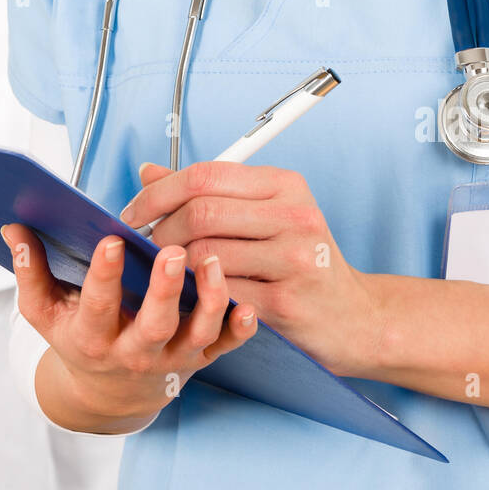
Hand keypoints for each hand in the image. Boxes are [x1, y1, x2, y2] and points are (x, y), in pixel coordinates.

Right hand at [1, 222, 256, 431]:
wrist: (111, 392)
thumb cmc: (81, 339)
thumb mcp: (46, 311)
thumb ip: (29, 271)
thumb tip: (13, 228)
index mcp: (94, 337)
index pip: (98, 306)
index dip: (104, 275)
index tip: (111, 240)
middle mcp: (135, 350)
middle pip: (153, 324)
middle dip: (163, 289)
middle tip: (170, 251)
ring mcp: (172, 355)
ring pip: (196, 332)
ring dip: (209, 299)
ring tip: (211, 262)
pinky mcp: (200, 356)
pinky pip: (225, 345)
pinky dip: (240, 329)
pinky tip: (249, 305)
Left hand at [119, 161, 384, 377]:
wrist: (354, 318)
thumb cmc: (300, 261)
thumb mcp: (265, 214)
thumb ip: (209, 193)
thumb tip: (147, 172)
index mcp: (285, 184)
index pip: (205, 175)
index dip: (159, 192)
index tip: (133, 212)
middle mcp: (294, 214)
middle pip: (201, 212)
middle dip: (160, 231)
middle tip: (143, 247)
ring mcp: (293, 258)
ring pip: (205, 255)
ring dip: (173, 266)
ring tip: (163, 272)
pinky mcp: (286, 302)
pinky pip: (219, 294)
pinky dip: (195, 295)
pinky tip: (188, 297)